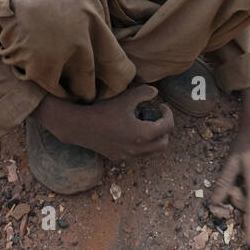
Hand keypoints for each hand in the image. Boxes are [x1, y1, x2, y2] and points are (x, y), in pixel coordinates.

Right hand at [37, 84, 173, 161]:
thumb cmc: (104, 110)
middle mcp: (138, 149)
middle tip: (155, 116)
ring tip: (142, 123)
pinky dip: (141, 144)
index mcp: (143, 134)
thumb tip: (156, 92)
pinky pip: (138, 153)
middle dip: (164, 129)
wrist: (81, 127)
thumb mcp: (126, 97)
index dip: (168, 114)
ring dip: (153, 138)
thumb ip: (144, 93)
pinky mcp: (118, 157)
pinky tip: (130, 131)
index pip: (168, 127)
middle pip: (163, 143)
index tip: (161, 106)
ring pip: (151, 151)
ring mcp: (128, 155)